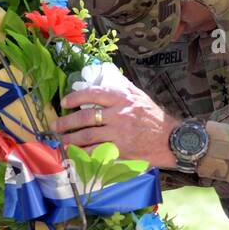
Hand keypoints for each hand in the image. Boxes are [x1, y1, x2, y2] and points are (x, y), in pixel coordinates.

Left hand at [57, 80, 180, 167]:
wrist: (172, 140)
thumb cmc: (155, 118)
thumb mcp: (140, 96)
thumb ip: (123, 87)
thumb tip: (107, 76)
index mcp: (122, 98)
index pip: (93, 94)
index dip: (75, 98)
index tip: (65, 102)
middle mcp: (119, 114)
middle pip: (85, 117)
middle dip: (66, 122)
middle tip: (56, 126)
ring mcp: (119, 133)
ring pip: (87, 135)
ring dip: (71, 139)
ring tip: (62, 140)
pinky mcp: (121, 150)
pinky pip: (97, 151)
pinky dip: (83, 153)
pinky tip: (76, 153)